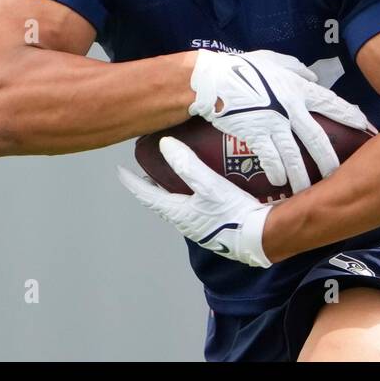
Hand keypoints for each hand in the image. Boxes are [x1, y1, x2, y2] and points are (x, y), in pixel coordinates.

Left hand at [118, 136, 272, 267]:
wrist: (259, 237)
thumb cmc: (233, 213)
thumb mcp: (210, 185)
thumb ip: (187, 164)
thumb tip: (164, 144)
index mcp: (177, 212)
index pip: (147, 195)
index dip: (132, 183)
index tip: (120, 171)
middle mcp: (185, 222)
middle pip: (160, 202)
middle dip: (151, 188)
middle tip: (145, 173)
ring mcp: (200, 226)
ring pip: (177, 206)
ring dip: (169, 192)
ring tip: (170, 178)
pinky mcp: (214, 226)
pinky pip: (193, 209)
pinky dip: (188, 197)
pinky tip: (201, 190)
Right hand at [189, 49, 375, 194]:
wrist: (212, 79)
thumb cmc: (242, 68)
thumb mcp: (274, 60)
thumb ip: (296, 69)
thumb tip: (314, 77)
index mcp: (297, 88)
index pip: (331, 103)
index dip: (351, 115)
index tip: (366, 127)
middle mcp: (290, 106)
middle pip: (317, 136)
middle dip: (331, 157)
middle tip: (343, 173)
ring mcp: (272, 121)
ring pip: (294, 154)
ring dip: (303, 174)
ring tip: (310, 189)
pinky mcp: (254, 133)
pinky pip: (270, 157)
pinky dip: (277, 170)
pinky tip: (282, 182)